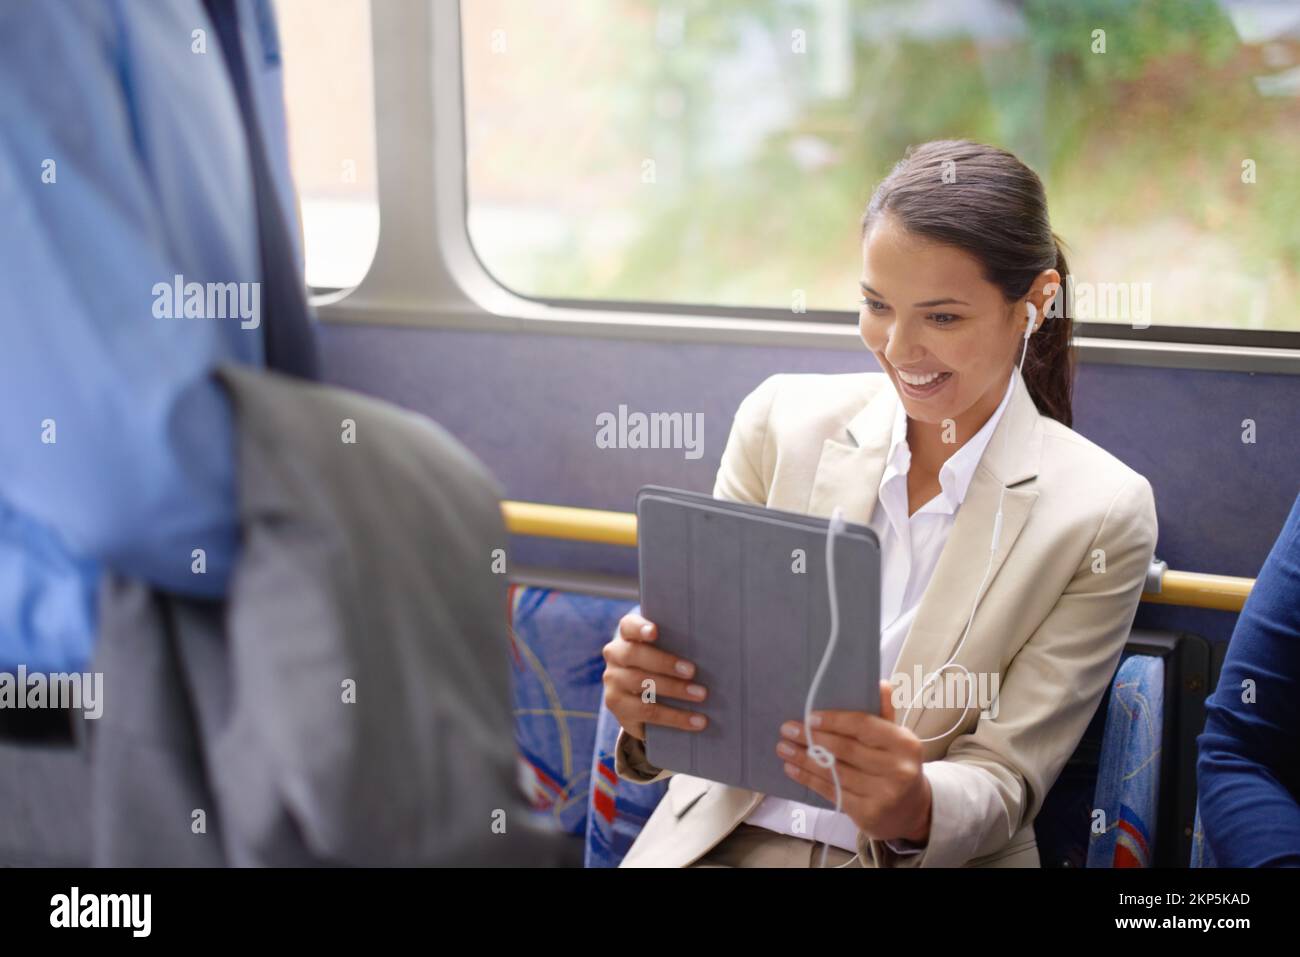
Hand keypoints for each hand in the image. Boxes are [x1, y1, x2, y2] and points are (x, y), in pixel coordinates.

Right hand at [602, 611, 708, 741]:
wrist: (642, 696)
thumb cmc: (663, 663)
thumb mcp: (666, 649)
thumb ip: (678, 643)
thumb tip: (714, 645)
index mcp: (626, 636)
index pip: (629, 626)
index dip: (640, 628)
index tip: (655, 632)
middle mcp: (615, 656)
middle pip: (634, 655)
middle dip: (665, 663)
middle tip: (692, 671)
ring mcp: (613, 682)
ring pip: (641, 685)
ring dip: (675, 690)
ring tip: (701, 695)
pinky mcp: (618, 708)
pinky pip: (647, 713)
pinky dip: (676, 717)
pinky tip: (696, 721)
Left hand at [776, 680, 931, 844]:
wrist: (912, 810)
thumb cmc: (897, 765)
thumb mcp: (896, 739)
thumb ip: (884, 713)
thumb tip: (879, 683)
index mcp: (905, 744)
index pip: (864, 726)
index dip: (834, 720)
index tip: (810, 717)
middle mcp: (898, 770)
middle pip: (845, 749)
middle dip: (812, 739)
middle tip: (787, 729)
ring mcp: (883, 794)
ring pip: (834, 772)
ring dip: (803, 759)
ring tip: (783, 748)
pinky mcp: (867, 814)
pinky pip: (831, 791)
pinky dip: (808, 779)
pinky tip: (792, 769)